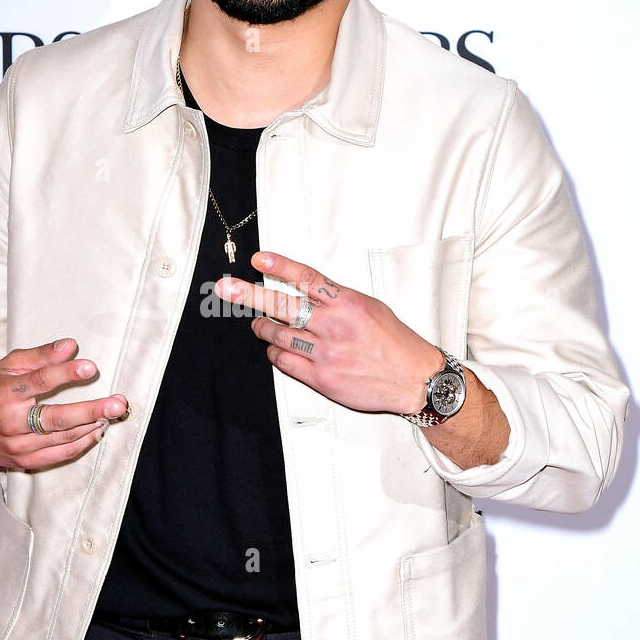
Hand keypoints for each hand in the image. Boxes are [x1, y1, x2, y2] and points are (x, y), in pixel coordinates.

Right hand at [0, 338, 127, 469]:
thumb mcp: (6, 366)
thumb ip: (39, 356)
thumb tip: (70, 345)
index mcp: (4, 393)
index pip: (39, 382)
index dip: (66, 374)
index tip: (90, 367)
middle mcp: (10, 422)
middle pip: (56, 418)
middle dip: (91, 410)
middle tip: (118, 404)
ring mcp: (17, 446)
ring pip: (62, 438)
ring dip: (92, 426)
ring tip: (113, 413)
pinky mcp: (22, 461)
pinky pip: (59, 454)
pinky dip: (81, 444)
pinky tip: (97, 430)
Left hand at [215, 250, 441, 415]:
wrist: (413, 379)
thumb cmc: (394, 342)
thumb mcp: (369, 307)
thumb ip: (336, 300)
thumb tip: (304, 291)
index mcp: (347, 303)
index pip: (307, 278)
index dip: (280, 267)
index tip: (259, 259)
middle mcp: (334, 326)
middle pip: (282, 306)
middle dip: (249, 295)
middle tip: (226, 289)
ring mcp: (326, 354)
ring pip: (278, 335)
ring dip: (263, 327)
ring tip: (258, 323)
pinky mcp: (322, 378)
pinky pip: (285, 361)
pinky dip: (274, 352)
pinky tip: (274, 347)